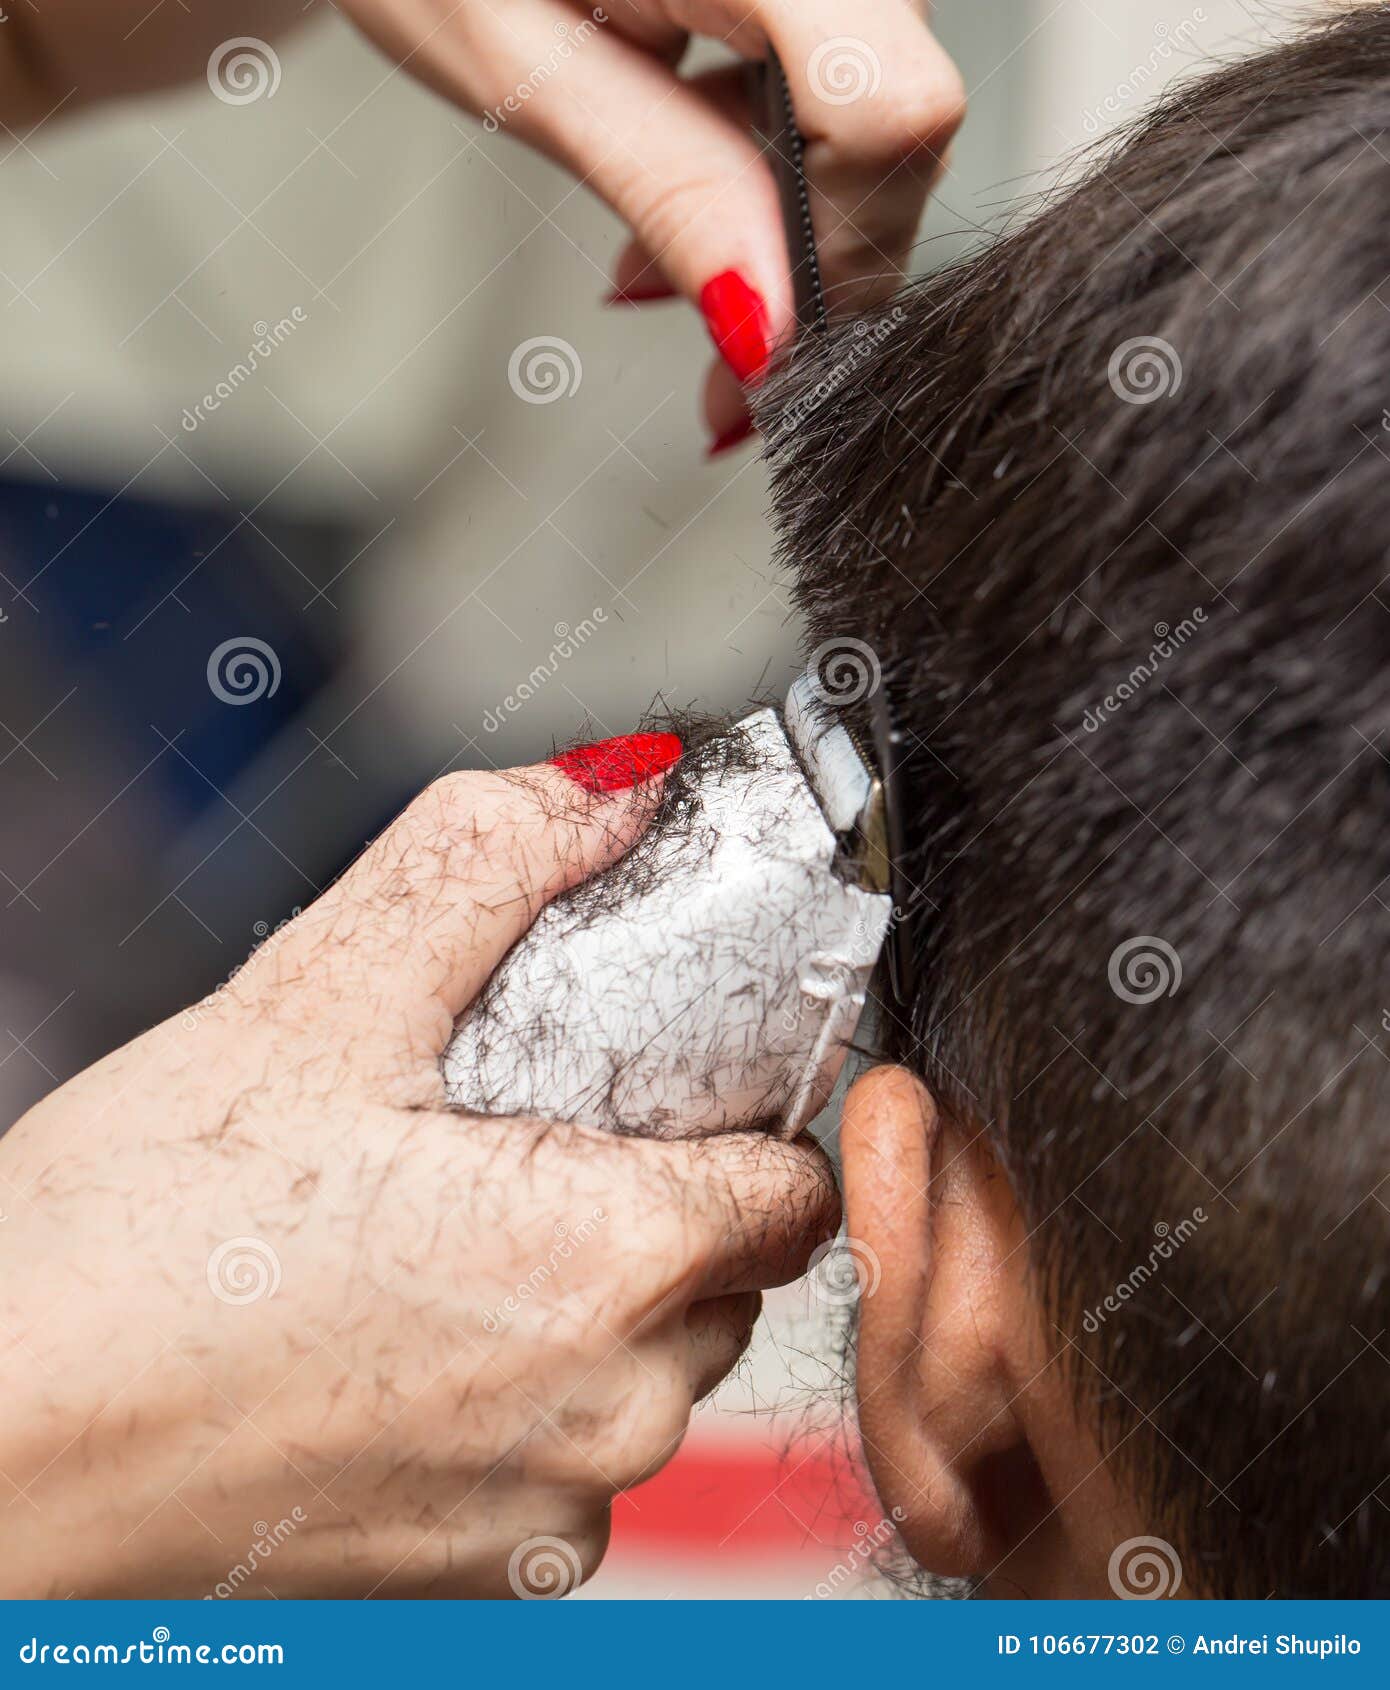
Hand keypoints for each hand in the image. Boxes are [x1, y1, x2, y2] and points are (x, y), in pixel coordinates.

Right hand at [0, 753, 838, 1597]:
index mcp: (607, 1266)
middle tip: (523, 1137)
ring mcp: (546, 1512)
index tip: (668, 1084)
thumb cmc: (125, 1251)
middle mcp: (609, 1417)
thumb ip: (489, 862)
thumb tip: (622, 786)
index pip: (797, 1184)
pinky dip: (521, 1389)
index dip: (741, 1114)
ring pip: (653, 1367)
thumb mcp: (315, 999)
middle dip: (661, 1195)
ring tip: (443, 1232)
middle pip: (730, 1273)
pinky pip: (567, 1457)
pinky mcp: (477, 1572)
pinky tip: (400, 1335)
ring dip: (591, 1295)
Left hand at [338, 0, 964, 447]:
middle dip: (815, 263)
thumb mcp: (525, 71)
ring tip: (665, 273)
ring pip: (881, 108)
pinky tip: (695, 190)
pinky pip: (845, 75)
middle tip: (726, 367)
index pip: (887, 106)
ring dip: (791, 223)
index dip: (840, 249)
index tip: (768, 347)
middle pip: (901, 117)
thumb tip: (769, 328)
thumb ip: (668, 190)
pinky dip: (777, 162)